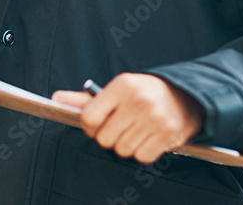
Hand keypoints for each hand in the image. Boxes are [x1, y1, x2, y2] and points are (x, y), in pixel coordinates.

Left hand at [51, 73, 203, 163]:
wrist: (186, 97)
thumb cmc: (143, 93)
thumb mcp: (116, 89)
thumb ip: (85, 98)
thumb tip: (56, 99)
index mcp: (122, 85)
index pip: (89, 117)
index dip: (89, 126)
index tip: (96, 125)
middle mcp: (138, 101)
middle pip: (104, 138)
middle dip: (108, 137)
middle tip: (118, 128)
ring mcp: (154, 118)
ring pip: (122, 150)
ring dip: (125, 145)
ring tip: (134, 131)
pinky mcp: (168, 134)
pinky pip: (142, 157)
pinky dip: (142, 152)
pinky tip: (147, 138)